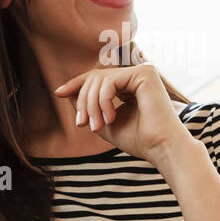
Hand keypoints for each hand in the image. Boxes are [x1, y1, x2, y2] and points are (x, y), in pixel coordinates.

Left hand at [53, 63, 192, 166]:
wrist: (160, 148)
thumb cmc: (137, 140)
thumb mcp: (103, 123)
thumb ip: (88, 107)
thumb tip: (65, 92)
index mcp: (128, 86)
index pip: (97, 78)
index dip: (76, 84)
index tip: (59, 93)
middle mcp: (135, 76)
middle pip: (94, 78)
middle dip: (83, 102)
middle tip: (82, 124)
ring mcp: (141, 72)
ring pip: (99, 79)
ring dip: (91, 105)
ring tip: (96, 126)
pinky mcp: (145, 73)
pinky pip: (110, 81)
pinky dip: (103, 101)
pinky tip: (110, 118)